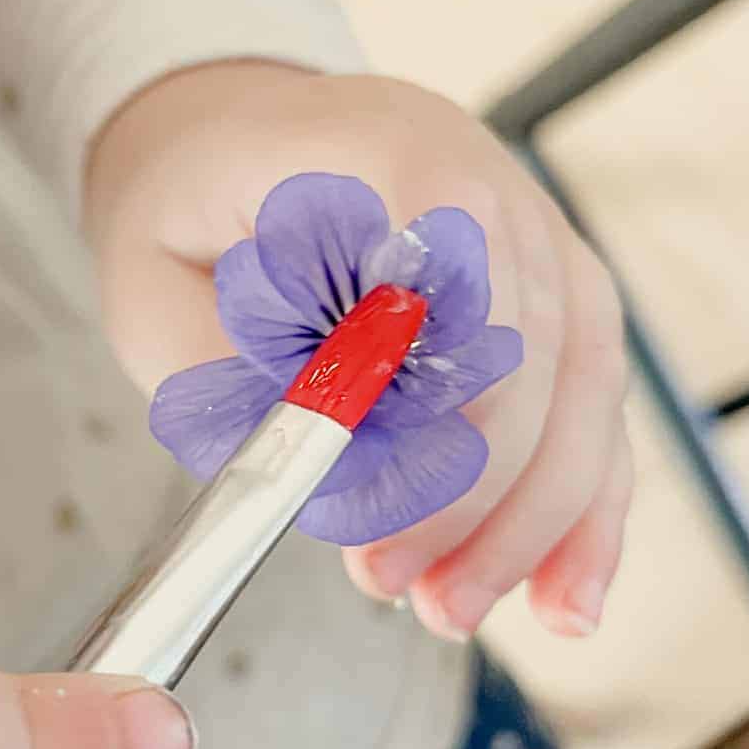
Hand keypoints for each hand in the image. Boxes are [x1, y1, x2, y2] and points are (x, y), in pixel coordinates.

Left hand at [87, 64, 630, 640]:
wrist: (233, 139)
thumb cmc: (191, 204)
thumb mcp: (154, 279)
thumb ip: (230, 363)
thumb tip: (324, 458)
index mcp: (386, 148)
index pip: (462, 258)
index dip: (441, 376)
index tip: (380, 480)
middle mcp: (491, 186)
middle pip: (531, 351)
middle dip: (466, 492)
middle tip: (386, 581)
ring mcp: (538, 244)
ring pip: (580, 397)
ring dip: (524, 524)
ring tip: (452, 609)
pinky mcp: (554, 303)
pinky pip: (594, 414)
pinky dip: (581, 514)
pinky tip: (562, 599)